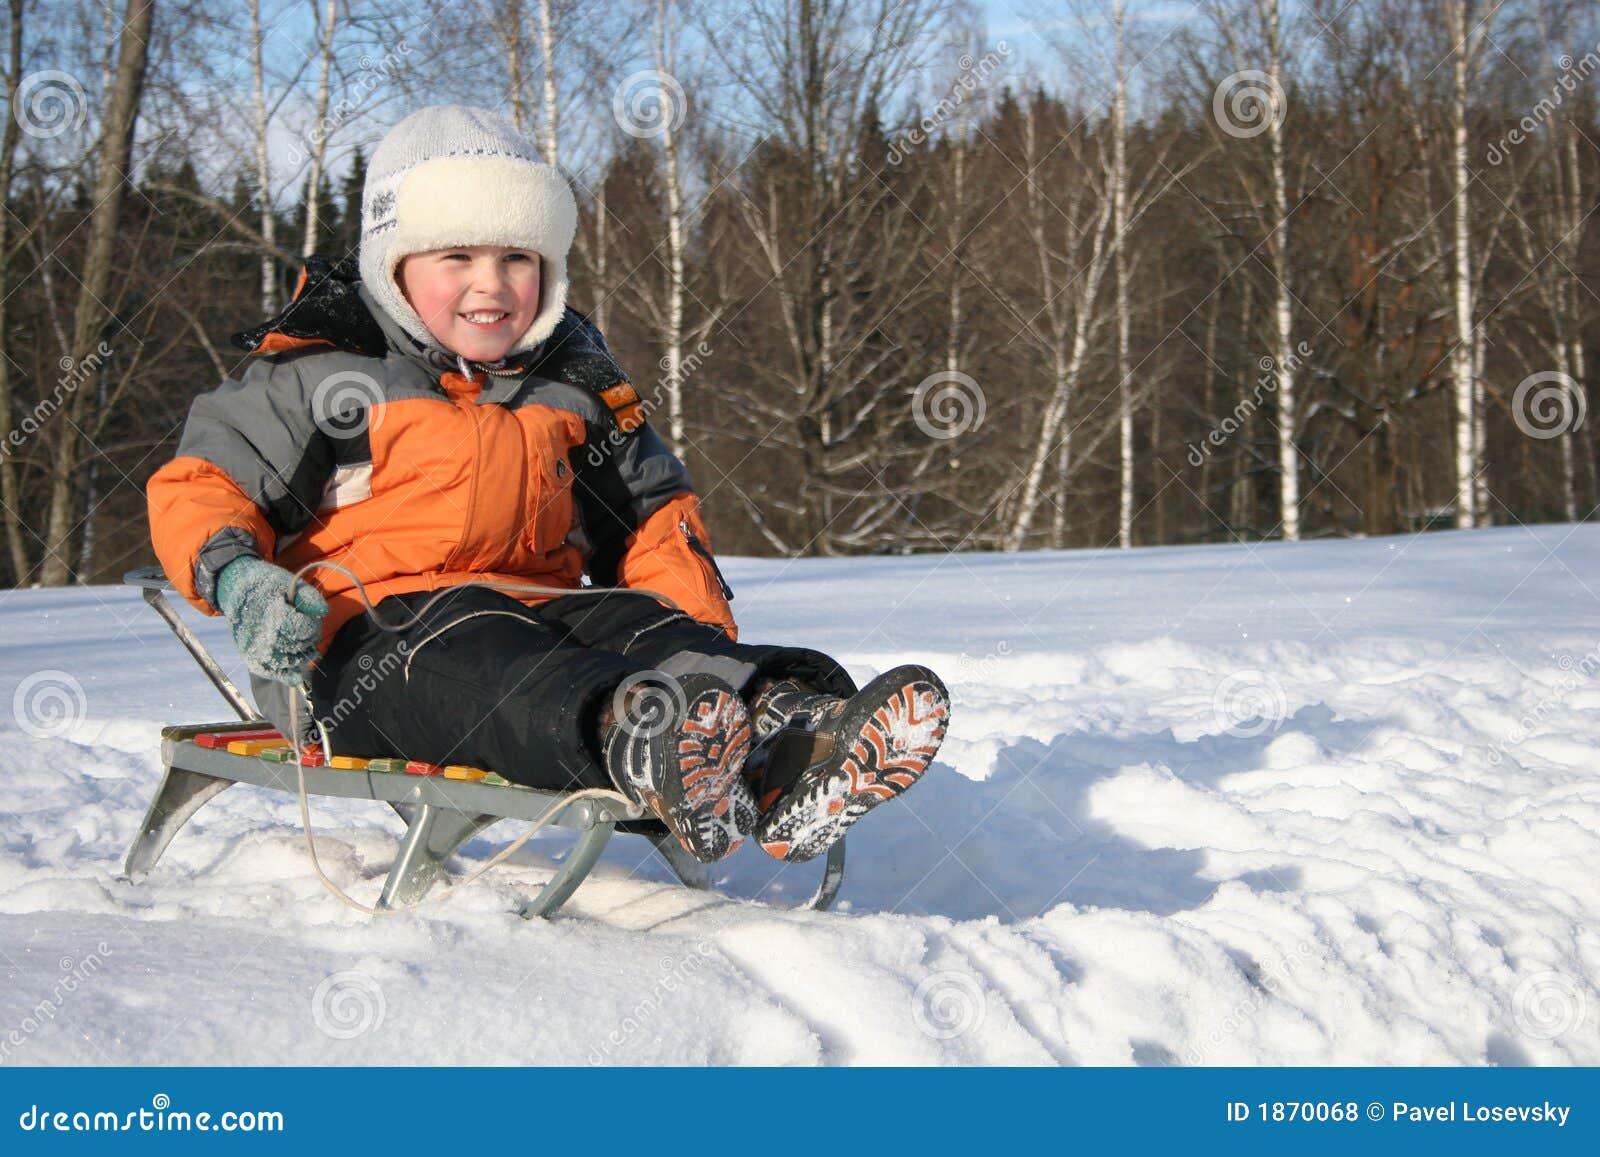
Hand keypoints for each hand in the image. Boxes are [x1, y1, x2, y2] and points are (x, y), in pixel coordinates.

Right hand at [214, 557, 328, 684]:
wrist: (237, 588)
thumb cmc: (267, 585)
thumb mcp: (289, 584)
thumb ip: (308, 597)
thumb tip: (323, 611)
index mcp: (272, 613)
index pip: (304, 629)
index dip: (312, 627)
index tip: (309, 620)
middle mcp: (262, 633)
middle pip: (298, 646)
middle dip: (307, 640)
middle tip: (306, 633)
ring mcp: (254, 646)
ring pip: (287, 661)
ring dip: (299, 656)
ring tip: (302, 646)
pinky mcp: (249, 655)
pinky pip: (269, 671)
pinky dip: (283, 674)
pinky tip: (294, 676)